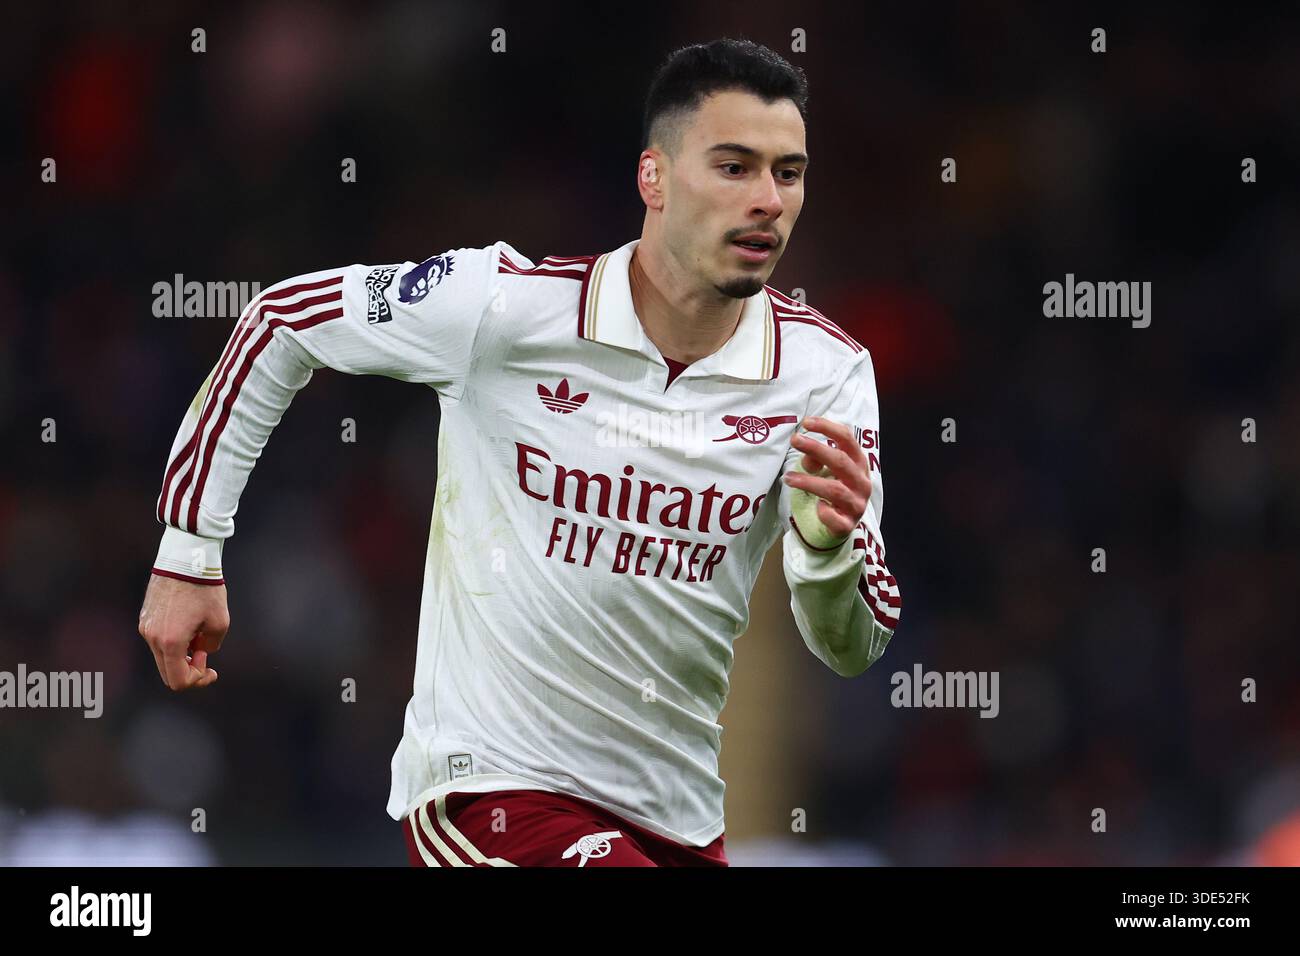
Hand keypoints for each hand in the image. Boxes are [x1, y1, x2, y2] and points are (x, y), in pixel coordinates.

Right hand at [138, 573, 228, 690]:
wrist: (185, 559)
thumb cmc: (205, 589)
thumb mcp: (220, 622)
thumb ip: (211, 645)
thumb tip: (201, 651)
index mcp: (170, 642)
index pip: (177, 680)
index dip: (197, 680)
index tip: (210, 664)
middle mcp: (152, 637)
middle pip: (167, 672)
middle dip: (188, 670)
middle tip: (205, 654)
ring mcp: (145, 627)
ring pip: (162, 656)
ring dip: (181, 654)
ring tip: (198, 634)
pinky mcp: (145, 617)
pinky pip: (157, 640)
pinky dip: (173, 642)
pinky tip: (188, 625)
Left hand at [783, 416, 871, 547]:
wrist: (840, 525)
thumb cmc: (832, 491)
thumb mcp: (826, 471)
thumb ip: (817, 458)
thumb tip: (808, 454)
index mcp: (858, 463)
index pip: (847, 439)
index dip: (828, 428)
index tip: (806, 422)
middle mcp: (861, 481)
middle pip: (841, 460)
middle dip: (816, 448)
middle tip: (795, 440)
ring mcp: (857, 503)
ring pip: (834, 489)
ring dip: (808, 482)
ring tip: (788, 478)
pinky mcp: (848, 524)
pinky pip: (834, 517)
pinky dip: (824, 511)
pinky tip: (816, 507)